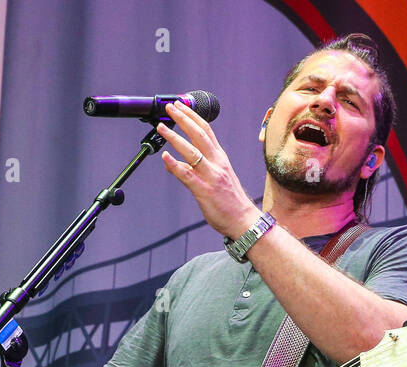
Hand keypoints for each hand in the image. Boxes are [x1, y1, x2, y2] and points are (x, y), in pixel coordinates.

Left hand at [157, 100, 260, 239]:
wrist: (244, 221)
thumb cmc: (230, 202)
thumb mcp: (216, 179)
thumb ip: (196, 169)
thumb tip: (174, 162)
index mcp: (220, 158)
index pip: (206, 131)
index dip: (193, 116)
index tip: (181, 105)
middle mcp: (217, 163)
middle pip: (199, 135)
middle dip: (183, 118)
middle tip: (170, 107)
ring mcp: (211, 176)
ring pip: (191, 151)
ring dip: (174, 137)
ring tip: (161, 127)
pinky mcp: (204, 191)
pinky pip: (187, 175)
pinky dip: (175, 165)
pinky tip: (165, 157)